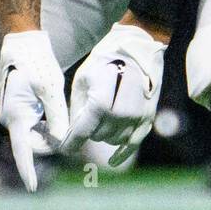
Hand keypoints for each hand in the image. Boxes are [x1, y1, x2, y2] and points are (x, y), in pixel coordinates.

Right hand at [0, 30, 68, 192]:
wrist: (22, 43)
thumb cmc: (36, 63)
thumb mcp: (51, 89)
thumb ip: (57, 117)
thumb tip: (62, 140)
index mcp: (16, 116)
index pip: (22, 150)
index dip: (28, 170)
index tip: (32, 188)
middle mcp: (10, 119)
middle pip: (33, 143)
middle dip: (50, 139)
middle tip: (65, 121)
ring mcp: (11, 114)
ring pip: (33, 134)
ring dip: (47, 129)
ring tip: (55, 105)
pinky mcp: (16, 109)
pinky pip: (31, 124)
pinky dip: (43, 121)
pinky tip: (49, 105)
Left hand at [62, 23, 166, 166]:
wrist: (138, 48)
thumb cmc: (106, 60)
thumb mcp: (83, 79)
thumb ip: (76, 107)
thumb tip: (71, 129)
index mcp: (100, 104)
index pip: (80, 133)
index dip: (69, 143)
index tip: (63, 149)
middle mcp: (119, 116)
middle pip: (96, 137)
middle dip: (89, 130)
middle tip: (87, 114)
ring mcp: (135, 119)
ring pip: (113, 141)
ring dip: (105, 134)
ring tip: (103, 115)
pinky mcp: (147, 119)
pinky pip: (133, 144)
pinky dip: (122, 153)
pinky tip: (112, 161)